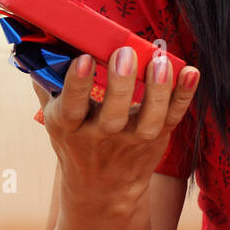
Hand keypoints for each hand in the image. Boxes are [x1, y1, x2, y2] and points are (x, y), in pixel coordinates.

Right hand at [31, 47, 198, 206]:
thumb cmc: (76, 139)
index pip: (71, 107)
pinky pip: (173, 118)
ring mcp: (132, 140)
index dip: (76, 84)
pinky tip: (191, 72)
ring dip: (157, 91)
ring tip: (160, 62)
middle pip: (113, 116)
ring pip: (148, 121)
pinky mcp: (157, 138)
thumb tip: (38, 41)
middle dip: (119, 84)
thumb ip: (46, 81)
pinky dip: (184, 96)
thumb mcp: (55, 116)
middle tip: (125, 53)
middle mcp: (101, 137)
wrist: (102, 189)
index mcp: (69, 127)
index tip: (83, 58)